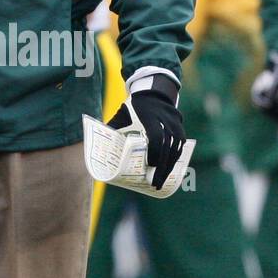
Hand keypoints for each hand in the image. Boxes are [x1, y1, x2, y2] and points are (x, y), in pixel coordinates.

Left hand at [109, 74, 185, 189]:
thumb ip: (112, 130)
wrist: (153, 92)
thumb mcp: (121, 115)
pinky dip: (175, 159)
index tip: (150, 167)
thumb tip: (98, 151)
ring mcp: (175, 123)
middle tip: (155, 184)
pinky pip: (180, 146)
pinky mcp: (179, 127)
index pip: (157, 137)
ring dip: (170, 167)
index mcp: (150, 117)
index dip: (155, 153)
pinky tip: (169, 171)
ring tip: (161, 181)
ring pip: (176, 148)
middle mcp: (165, 120)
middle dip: (162, 168)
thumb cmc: (133, 107)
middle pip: (167, 148)